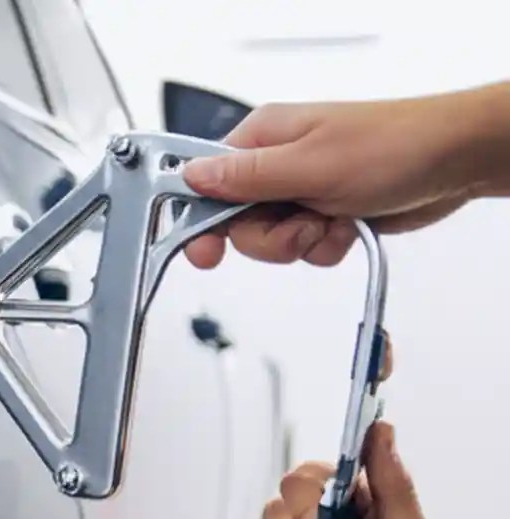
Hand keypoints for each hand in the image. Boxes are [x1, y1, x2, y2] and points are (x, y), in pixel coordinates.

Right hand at [181, 87, 496, 269]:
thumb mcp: (310, 165)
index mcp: (261, 138)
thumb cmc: (394, 146)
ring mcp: (299, 188)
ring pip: (270, 239)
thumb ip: (246, 177)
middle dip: (269, 237)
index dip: (199, 219)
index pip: (204, 182)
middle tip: (301, 226)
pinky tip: (347, 226)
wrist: (454, 160)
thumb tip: (192, 176)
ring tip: (333, 221)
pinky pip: (302, 246)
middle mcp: (275, 162)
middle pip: (236, 222)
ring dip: (302, 243)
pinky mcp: (322, 210)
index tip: (204, 251)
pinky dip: (324, 246)